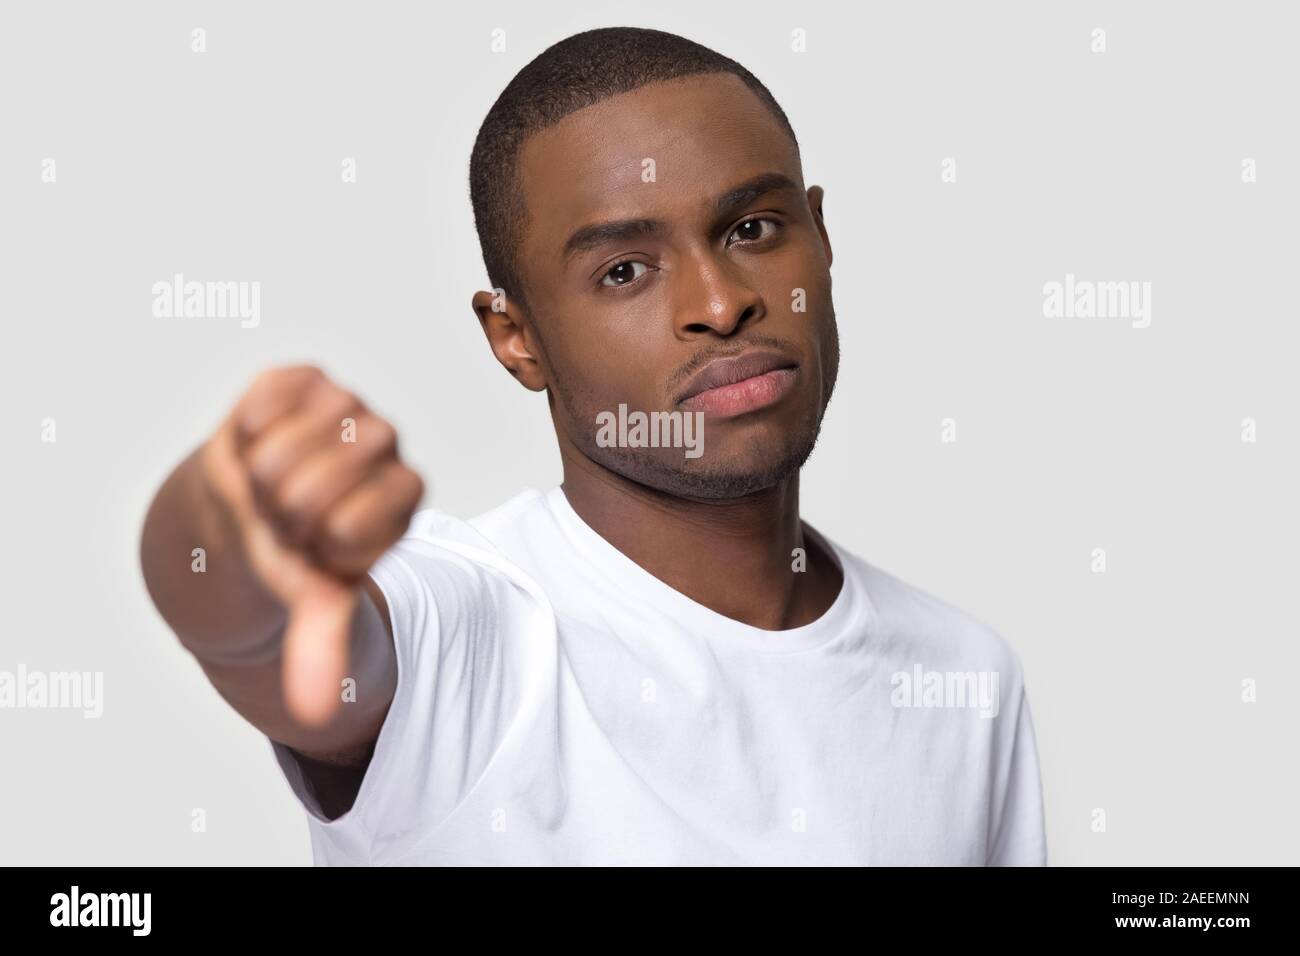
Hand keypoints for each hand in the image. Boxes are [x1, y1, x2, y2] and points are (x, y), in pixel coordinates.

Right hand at [199, 365, 422, 726]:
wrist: (256, 499)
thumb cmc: (295, 547)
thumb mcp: (310, 596)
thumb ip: (321, 645)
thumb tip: (313, 714)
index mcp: (403, 499)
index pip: (355, 526)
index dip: (316, 545)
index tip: (314, 545)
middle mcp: (387, 445)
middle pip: (310, 489)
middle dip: (279, 517)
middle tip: (284, 515)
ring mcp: (349, 405)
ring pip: (280, 449)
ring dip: (258, 478)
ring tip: (269, 484)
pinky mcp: (307, 377)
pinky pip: (261, 402)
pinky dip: (244, 431)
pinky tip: (256, 442)